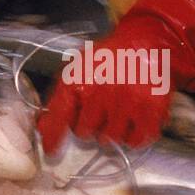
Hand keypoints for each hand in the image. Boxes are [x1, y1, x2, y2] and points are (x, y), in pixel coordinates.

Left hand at [37, 0, 194, 154]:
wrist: (146, 44)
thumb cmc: (108, 58)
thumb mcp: (77, 69)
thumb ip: (60, 99)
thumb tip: (43, 129)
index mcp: (79, 79)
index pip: (60, 115)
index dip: (54, 136)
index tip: (52, 150)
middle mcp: (101, 92)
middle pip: (84, 132)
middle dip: (88, 125)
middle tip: (98, 110)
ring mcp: (127, 103)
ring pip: (109, 139)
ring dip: (111, 131)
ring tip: (117, 110)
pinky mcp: (151, 111)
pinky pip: (135, 141)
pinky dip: (133, 136)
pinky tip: (132, 120)